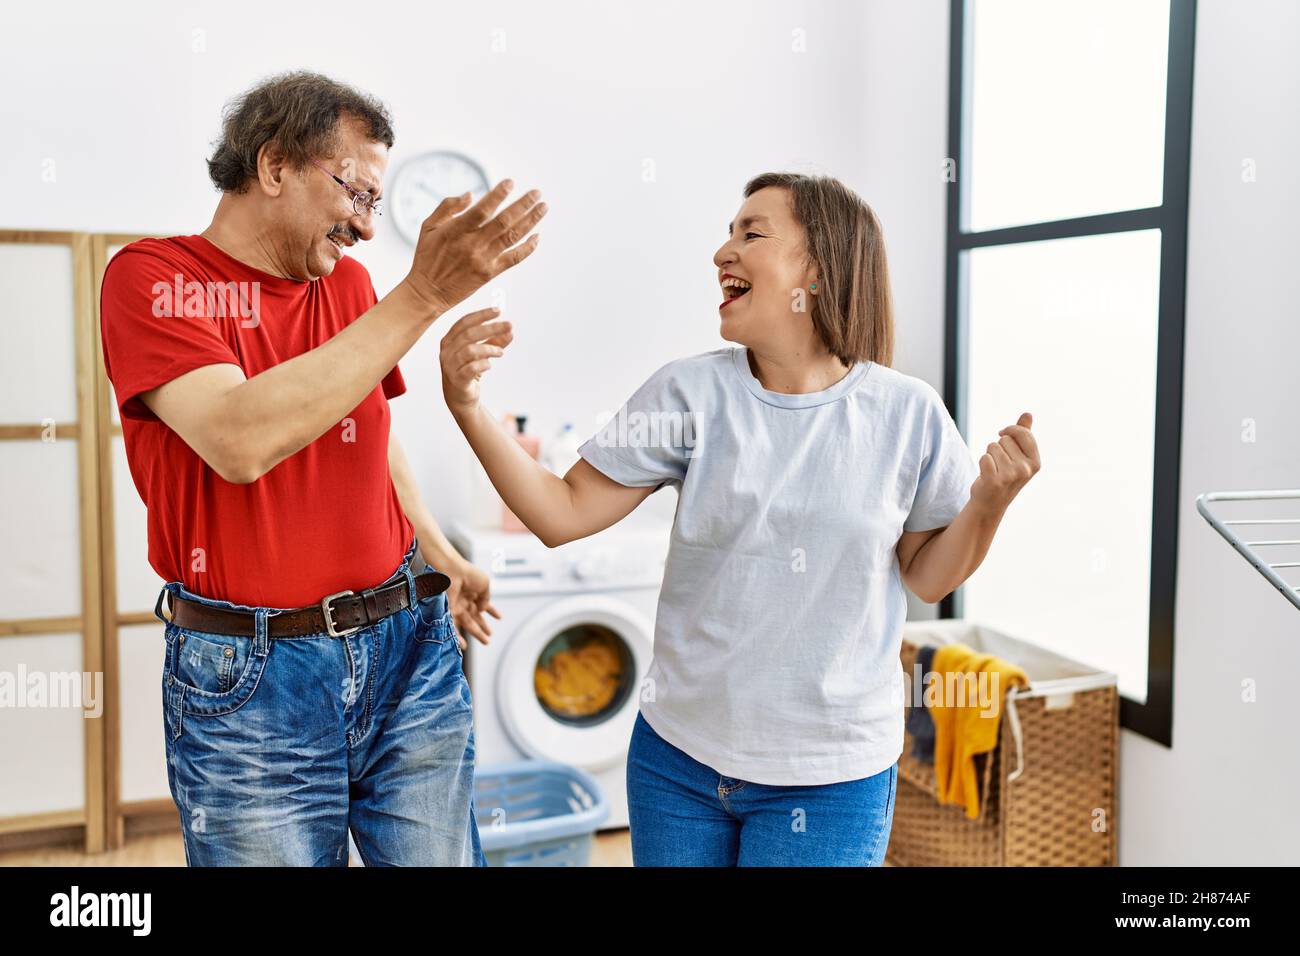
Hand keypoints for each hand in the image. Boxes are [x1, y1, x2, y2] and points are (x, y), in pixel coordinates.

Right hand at [402, 179, 546, 315]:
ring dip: (531, 221)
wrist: (428, 292)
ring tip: (543, 208)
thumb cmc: (427, 257)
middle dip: (523, 205)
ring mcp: (483, 260)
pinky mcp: (490, 273)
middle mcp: (472, 244)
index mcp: (456, 230)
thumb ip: (448, 207)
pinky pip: (514, 259)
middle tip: (537, 193)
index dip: (498, 194)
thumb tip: (471, 195)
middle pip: (504, 221)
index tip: (511, 182)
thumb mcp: (428, 226)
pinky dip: (528, 248)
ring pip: (513, 237)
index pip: (482, 208)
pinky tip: (537, 237)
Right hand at [440, 306, 513, 416]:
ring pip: (469, 350)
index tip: (498, 310)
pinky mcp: (457, 380)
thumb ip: (496, 341)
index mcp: (449, 340)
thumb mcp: (483, 353)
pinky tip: (490, 365)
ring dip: (489, 348)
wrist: (460, 397)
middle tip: (509, 326)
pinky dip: (483, 364)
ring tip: (501, 352)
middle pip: (469, 334)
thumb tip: (510, 330)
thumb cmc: (469, 370)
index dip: (482, 315)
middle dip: (491, 328)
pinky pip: (471, 368)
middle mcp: (447, 351)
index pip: (465, 322)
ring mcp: (450, 365)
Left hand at [446, 558, 500, 648]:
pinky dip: (458, 638)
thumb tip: (483, 610)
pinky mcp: (448, 613)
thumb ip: (486, 599)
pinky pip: (453, 628)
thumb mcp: (484, 584)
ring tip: (486, 642)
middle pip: (475, 617)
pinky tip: (464, 646)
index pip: (484, 604)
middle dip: (483, 628)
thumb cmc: (467, 574)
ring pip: (468, 624)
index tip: (500, 618)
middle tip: (488, 639)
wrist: (451, 571)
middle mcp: (465, 600)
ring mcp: (457, 607)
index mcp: (474, 592)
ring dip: (477, 633)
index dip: (492, 611)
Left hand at [971, 412, 1040, 512]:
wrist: (990, 503)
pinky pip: (984, 457)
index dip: (1010, 430)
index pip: (1023, 433)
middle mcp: (1026, 469)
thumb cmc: (1004, 475)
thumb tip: (1028, 413)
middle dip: (998, 448)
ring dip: (989, 456)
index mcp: (1036, 462)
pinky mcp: (995, 481)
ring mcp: (1011, 476)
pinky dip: (981, 463)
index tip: (1002, 433)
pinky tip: (986, 475)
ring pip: (992, 446)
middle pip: (1004, 439)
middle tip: (999, 465)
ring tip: (993, 470)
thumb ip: (1023, 434)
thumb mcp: (1018, 456)